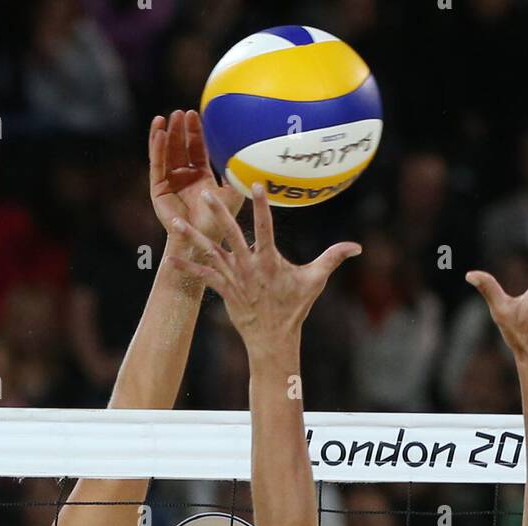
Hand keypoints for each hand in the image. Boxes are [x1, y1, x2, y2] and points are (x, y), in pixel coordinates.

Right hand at [150, 111, 243, 250]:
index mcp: (201, 177)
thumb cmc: (220, 221)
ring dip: (165, 134)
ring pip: (166, 153)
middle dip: (180, 129)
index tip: (195, 114)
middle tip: (181, 112)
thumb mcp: (234, 193)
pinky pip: (157, 165)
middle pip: (180, 147)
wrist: (202, 239)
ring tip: (166, 117)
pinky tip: (158, 133)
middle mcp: (184, 178)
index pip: (196, 149)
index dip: (195, 132)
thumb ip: (238, 173)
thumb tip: (251, 153)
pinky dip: (156, 148)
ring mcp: (170, 182)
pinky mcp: (158, 189)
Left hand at [167, 182, 361, 353]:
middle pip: (231, 235)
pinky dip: (187, 268)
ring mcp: (234, 278)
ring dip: (192, 237)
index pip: (264, 227)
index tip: (255, 183)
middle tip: (206, 193)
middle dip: (219, 213)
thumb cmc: (294, 308)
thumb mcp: (315, 281)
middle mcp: (249, 267)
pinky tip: (170, 260)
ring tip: (175, 221)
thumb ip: (333, 258)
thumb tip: (358, 246)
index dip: (260, 206)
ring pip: (210, 252)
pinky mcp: (224, 290)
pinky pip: (202, 277)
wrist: (273, 339)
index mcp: (269, 260)